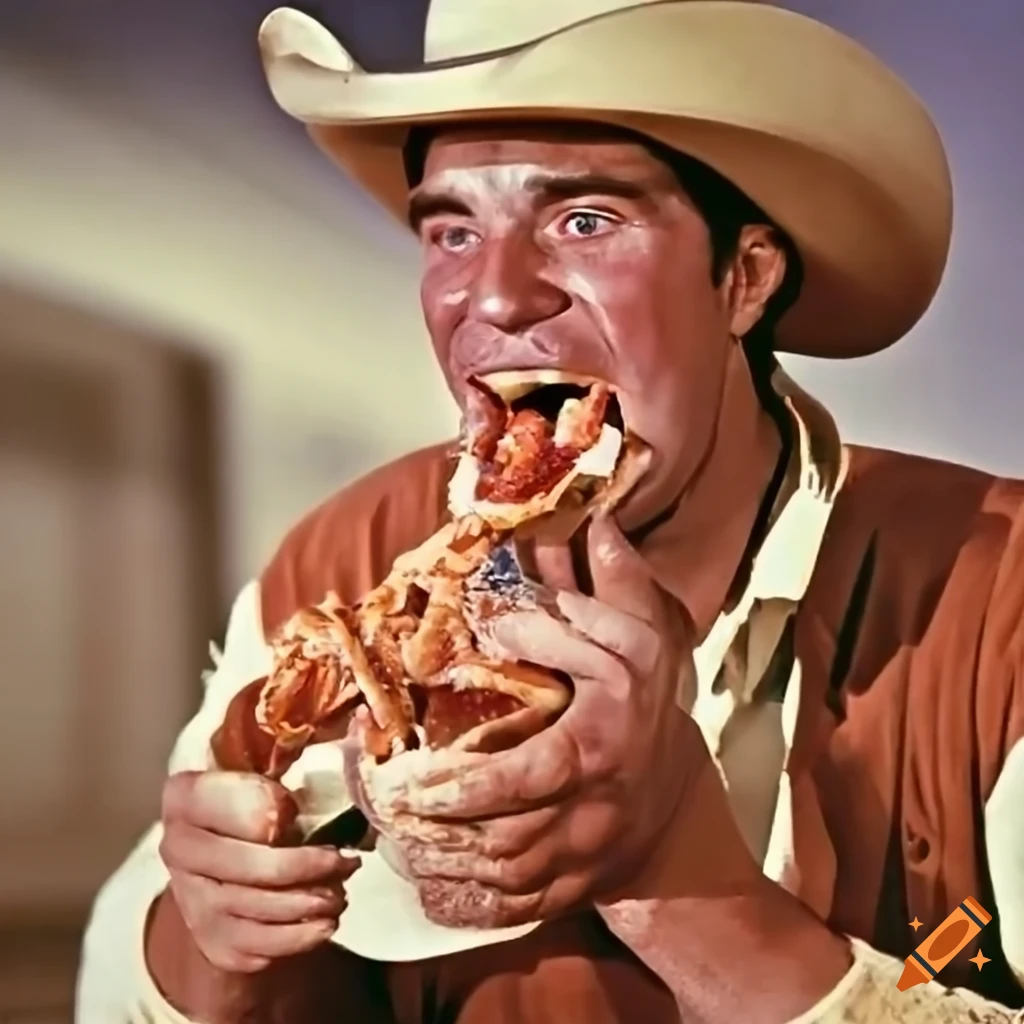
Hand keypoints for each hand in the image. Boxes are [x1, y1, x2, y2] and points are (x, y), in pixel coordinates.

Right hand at [158, 770, 357, 971]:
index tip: (297, 812)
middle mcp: (177, 849)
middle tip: (347, 861)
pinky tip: (325, 920)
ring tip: (341, 889)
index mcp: (185, 796)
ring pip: (261, 909)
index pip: (224, 804)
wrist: (223, 862)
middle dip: (310, 865)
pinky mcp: (212, 941)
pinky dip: (302, 935)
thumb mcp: (259, 773)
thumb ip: (281, 763)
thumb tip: (335, 757)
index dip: (266, 808)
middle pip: (252, 867)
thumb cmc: (252, 806)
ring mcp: (192, 901)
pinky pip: (263, 945)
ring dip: (312, 902)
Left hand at [363, 512, 737, 928]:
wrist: (673, 815)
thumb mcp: (639, 643)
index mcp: (600, 747)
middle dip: (434, 830)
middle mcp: (588, 814)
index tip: (413, 781)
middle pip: (504, 839)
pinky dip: (458, 904)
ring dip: (434, 866)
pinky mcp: (562, 894)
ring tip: (384, 838)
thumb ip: (607, 592)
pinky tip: (420, 882)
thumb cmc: (643, 715)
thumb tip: (588, 526)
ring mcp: (575, 862)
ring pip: (496, 882)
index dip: (471, 786)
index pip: (534, 775)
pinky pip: (504, 913)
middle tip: (379, 805)